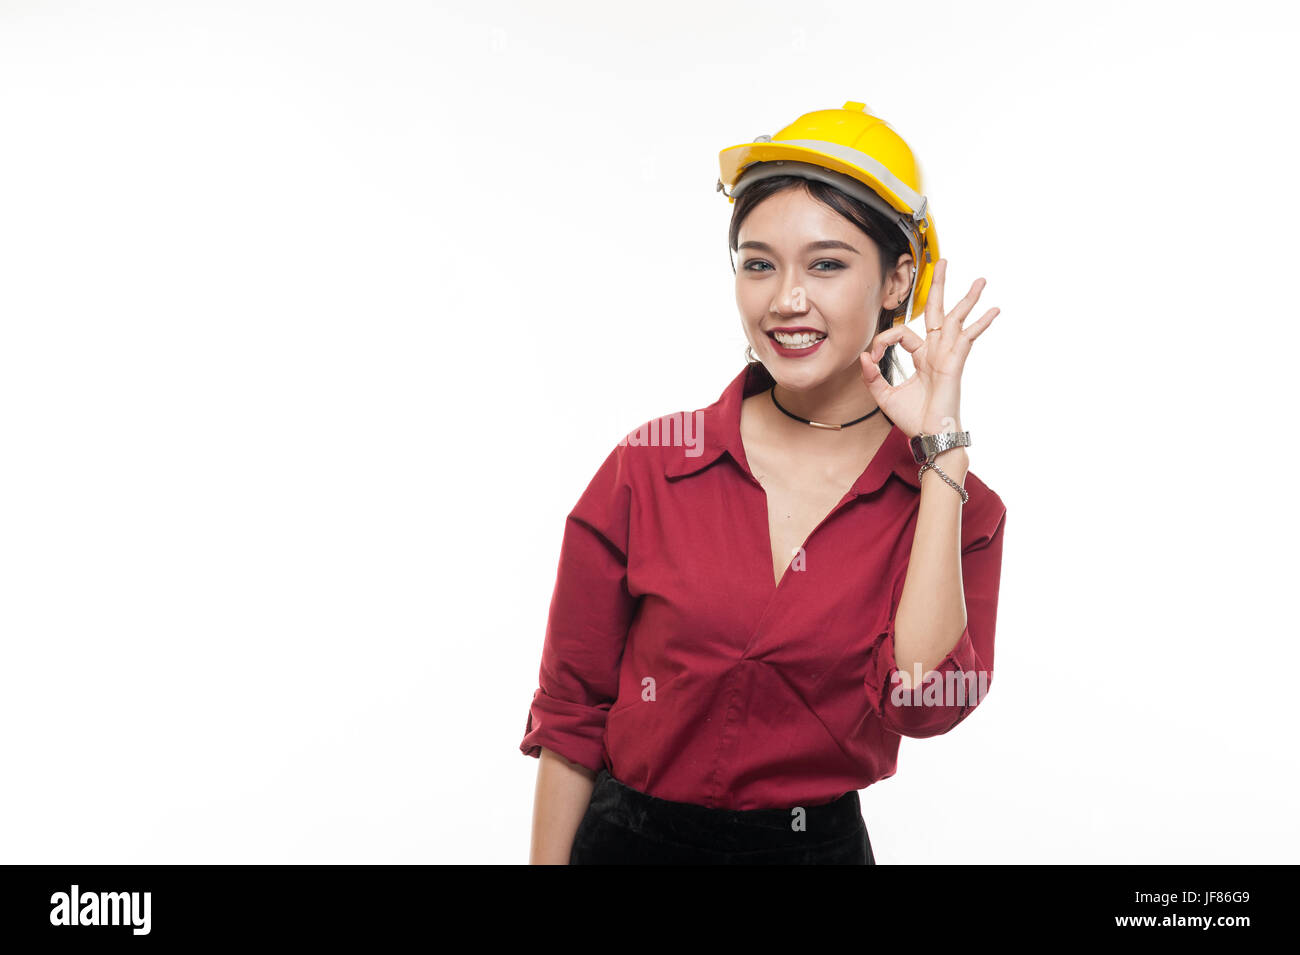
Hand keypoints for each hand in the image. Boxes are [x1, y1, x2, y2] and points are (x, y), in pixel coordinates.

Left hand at [858, 258, 998, 437]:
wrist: (929, 437)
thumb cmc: (912, 419)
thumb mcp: (884, 395)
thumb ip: (873, 376)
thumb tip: (865, 357)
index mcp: (921, 358)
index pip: (902, 334)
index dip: (884, 339)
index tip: (874, 354)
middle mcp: (936, 353)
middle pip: (937, 312)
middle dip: (939, 287)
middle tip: (943, 262)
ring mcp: (947, 356)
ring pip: (956, 319)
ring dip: (968, 298)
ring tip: (981, 279)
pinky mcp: (954, 364)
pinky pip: (967, 338)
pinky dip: (980, 323)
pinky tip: (994, 310)